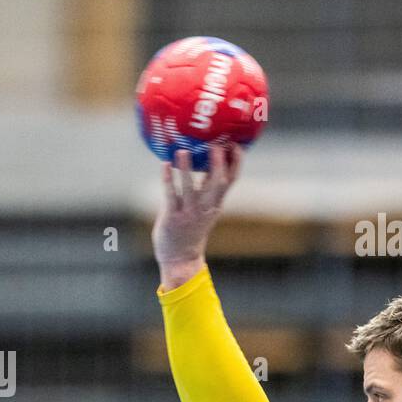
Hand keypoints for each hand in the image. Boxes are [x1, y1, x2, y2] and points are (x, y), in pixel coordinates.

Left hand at [152, 143, 241, 290]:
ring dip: (186, 168)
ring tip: (182, 151)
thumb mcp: (205, 207)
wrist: (181, 258)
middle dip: (218, 163)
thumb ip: (207, 187)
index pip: (231, 180)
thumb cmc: (191, 228)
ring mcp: (189, 213)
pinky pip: (170, 195)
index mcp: (215, 203)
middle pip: (217, 183)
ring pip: (190, 188)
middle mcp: (205, 207)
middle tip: (215, 144)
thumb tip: (209, 161)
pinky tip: (164, 165)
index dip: (236, 162)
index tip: (237, 144)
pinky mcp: (173, 218)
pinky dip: (167, 179)